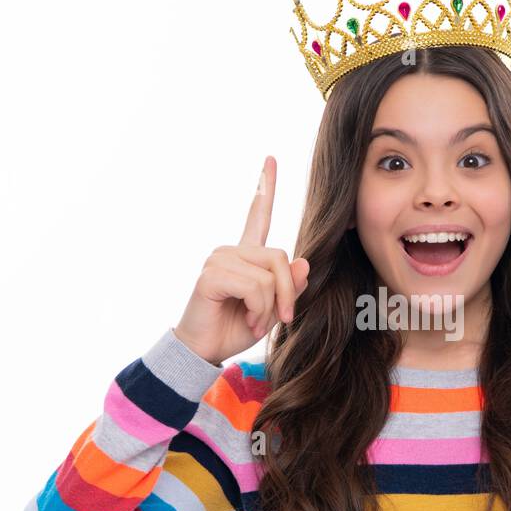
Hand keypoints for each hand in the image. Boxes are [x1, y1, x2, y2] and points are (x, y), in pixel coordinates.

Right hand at [172, 156, 309, 365]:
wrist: (205, 351)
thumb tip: (305, 262)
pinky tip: (248, 320)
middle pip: (280, 257)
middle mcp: (231, 251)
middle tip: (283, 318)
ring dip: (270, 307)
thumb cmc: (235, 329)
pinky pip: (255, 287)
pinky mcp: (212, 274)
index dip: (264, 188)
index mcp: (246, 255)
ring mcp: (219, 259)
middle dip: (289, 293)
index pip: (257, 215)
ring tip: (257, 322)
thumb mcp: (272, 309)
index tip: (270, 159)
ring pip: (270, 275)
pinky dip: (259, 309)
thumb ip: (290, 286)